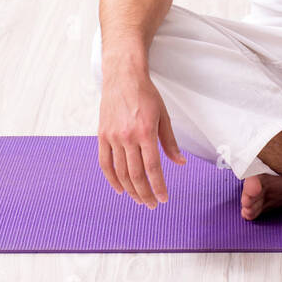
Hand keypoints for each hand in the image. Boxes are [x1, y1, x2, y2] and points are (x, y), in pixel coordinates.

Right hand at [98, 58, 185, 208]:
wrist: (123, 77)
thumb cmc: (146, 95)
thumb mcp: (163, 116)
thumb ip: (170, 142)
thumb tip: (180, 163)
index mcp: (146, 132)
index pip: (153, 168)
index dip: (158, 186)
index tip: (163, 199)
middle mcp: (128, 137)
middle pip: (135, 175)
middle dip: (145, 193)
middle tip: (152, 205)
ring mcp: (113, 137)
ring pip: (121, 172)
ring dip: (130, 189)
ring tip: (139, 199)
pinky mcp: (102, 135)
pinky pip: (105, 163)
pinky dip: (111, 179)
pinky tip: (120, 189)